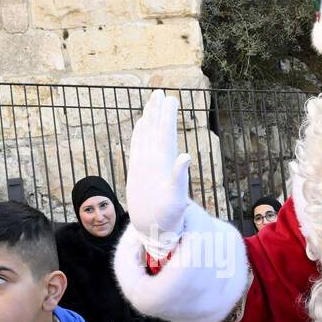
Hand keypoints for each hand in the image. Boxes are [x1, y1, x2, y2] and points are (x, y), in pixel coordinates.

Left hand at [126, 90, 189, 258]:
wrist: (147, 229)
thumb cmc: (167, 216)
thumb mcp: (177, 200)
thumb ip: (180, 177)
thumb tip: (185, 157)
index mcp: (160, 164)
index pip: (164, 134)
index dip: (168, 115)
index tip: (171, 98)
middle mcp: (148, 161)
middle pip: (152, 130)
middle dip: (156, 111)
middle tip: (159, 92)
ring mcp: (140, 165)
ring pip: (144, 135)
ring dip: (147, 118)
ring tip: (151, 102)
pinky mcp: (136, 171)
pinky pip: (137, 145)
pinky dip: (139, 132)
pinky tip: (141, 123)